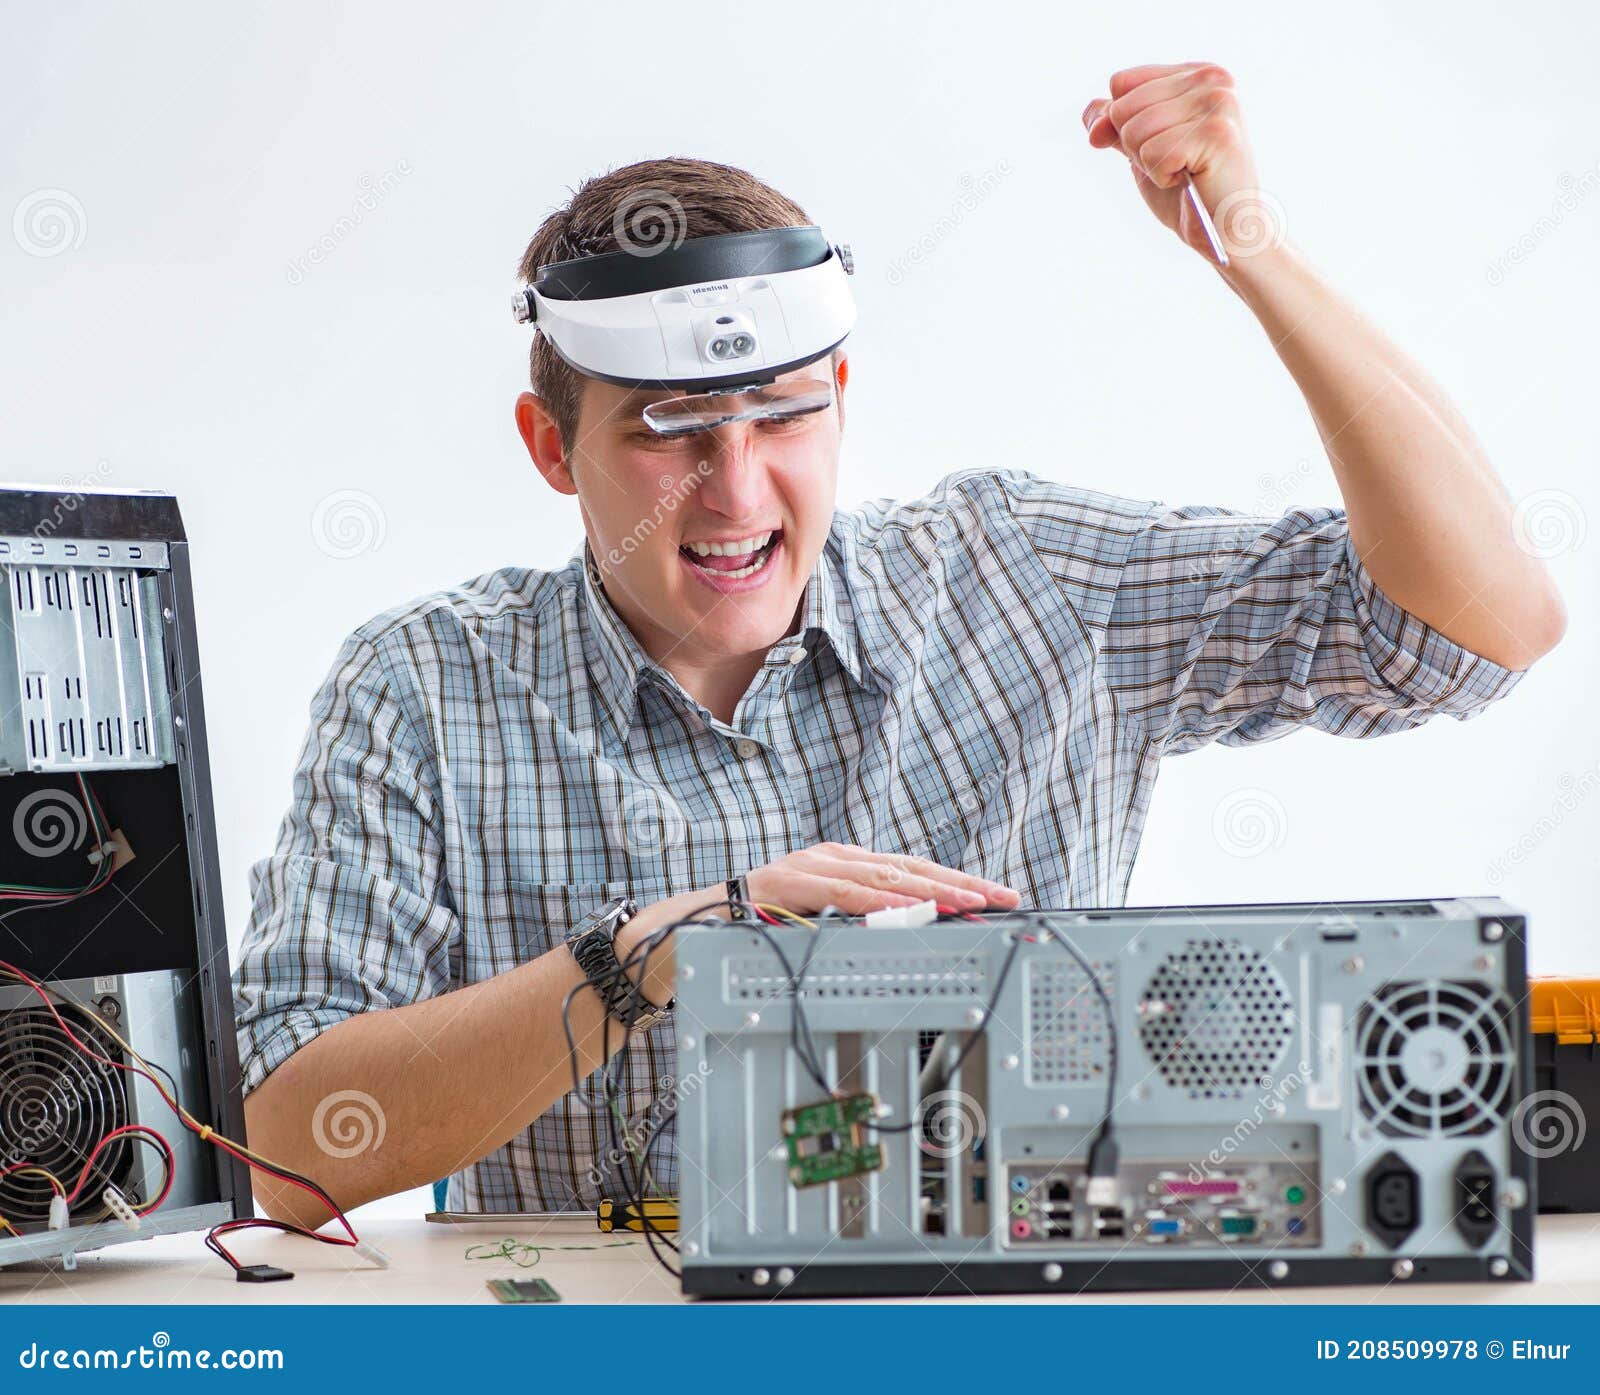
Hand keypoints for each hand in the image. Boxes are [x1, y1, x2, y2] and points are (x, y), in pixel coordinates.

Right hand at [745, 842, 1020, 915]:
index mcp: (844, 863)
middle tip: (1002, 896)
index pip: (912, 868)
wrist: (694, 922)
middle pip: (909, 868)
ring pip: (883, 877)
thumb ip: (858, 919)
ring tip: (968, 904)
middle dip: (959, 883)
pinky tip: (905, 910)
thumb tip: (911, 933)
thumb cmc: (759, 923)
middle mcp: (832, 856)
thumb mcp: (821, 920)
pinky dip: (876, 902)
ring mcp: (810, 866)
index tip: (996, 895)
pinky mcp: (789, 883)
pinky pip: (841, 894)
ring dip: (931, 892)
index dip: (956, 880)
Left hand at [1082, 62, 1259, 261]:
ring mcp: (1216, 103)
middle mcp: (1211, 78)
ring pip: (1134, 131)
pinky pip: (1152, 154)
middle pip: (1123, 108)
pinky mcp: (1216, 133)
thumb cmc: (1187, 189)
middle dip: (1135, 147)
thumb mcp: (1142, 150)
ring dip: (1149, 163)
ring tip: (1182, 170)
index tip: (1155, 145)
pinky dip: (1162, 176)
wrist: (1224, 227)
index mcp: (1195, 73)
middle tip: (1173, 163)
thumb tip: (1091, 118)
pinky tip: (1189, 179)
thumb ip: (1115, 127)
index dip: (1121, 123)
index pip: (1121, 83)